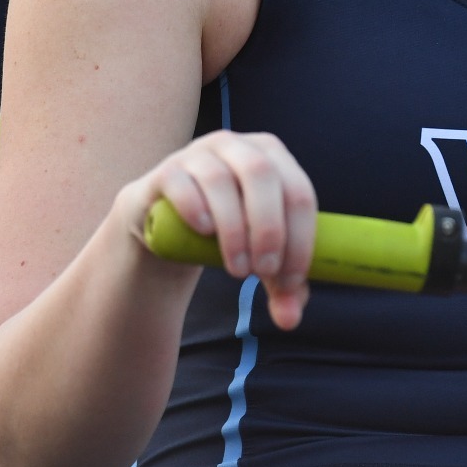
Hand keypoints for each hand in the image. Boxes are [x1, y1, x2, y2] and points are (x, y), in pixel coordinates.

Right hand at [115, 129, 316, 328]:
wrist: (166, 228)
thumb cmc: (226, 236)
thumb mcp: (258, 258)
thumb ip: (281, 286)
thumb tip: (291, 320)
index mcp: (273, 156)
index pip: (299, 191)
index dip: (301, 236)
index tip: (291, 278)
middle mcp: (237, 146)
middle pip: (262, 174)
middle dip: (269, 228)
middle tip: (265, 272)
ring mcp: (198, 154)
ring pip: (220, 179)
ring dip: (233, 228)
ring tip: (236, 269)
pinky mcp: (165, 172)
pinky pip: (180, 182)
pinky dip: (194, 208)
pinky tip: (204, 233)